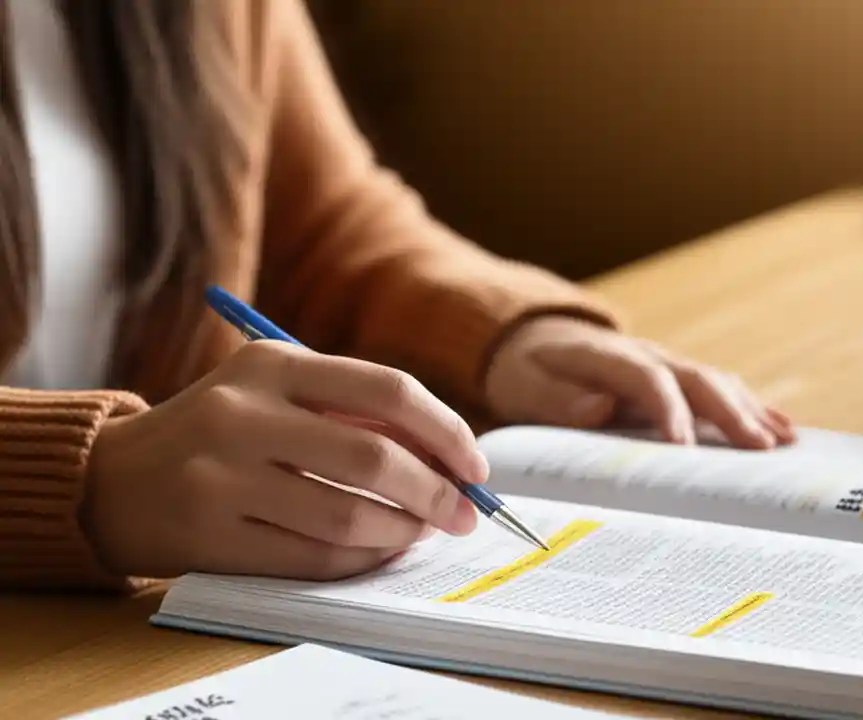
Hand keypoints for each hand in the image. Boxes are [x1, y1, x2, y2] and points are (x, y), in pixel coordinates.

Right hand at [83, 342, 488, 579]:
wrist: (110, 479)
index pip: (388, 390)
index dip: (447, 432)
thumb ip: (353, 411)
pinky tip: (375, 554)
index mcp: (272, 364)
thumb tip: (449, 457)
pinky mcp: (207, 535)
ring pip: (347, 514)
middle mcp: (243, 413)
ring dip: (401, 532)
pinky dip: (359, 561)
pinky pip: (311, 557)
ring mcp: (221, 476)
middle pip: (374, 457)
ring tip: (419, 533)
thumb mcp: (274, 393)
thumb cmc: (220, 433)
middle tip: (463, 515)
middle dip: (436, 492)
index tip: (476, 468)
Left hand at [485, 316, 794, 448]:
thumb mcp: (525, 385)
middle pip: (696, 379)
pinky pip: (721, 390)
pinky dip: (753, 408)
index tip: (684, 448)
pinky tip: (783, 431)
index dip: (669, 410)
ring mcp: (668, 363)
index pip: (647, 379)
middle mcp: (648, 355)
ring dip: (751, 410)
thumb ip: (556, 400)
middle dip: (729, 413)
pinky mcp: (678, 378)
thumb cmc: (529, 370)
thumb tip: (597, 409)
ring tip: (783, 442)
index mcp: (609, 357)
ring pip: (717, 382)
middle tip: (759, 449)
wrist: (535, 339)